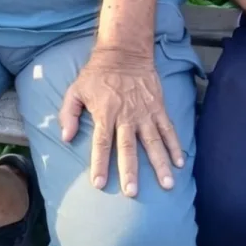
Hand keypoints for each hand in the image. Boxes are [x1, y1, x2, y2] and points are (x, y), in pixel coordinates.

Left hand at [59, 46, 184, 197]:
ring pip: (153, 142)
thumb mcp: (75, 89)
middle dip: (130, 171)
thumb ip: (68, 113)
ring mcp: (145, 113)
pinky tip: (180, 162)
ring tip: (167, 184)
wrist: (124, 52)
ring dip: (160, 164)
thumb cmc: (97, 73)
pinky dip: (175, 145)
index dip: (100, 164)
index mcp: (105, 113)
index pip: (102, 143)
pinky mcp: (158, 108)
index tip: (99, 184)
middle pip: (128, 147)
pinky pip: (168, 129)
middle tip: (132, 192)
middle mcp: (126, 116)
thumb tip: (66, 137)